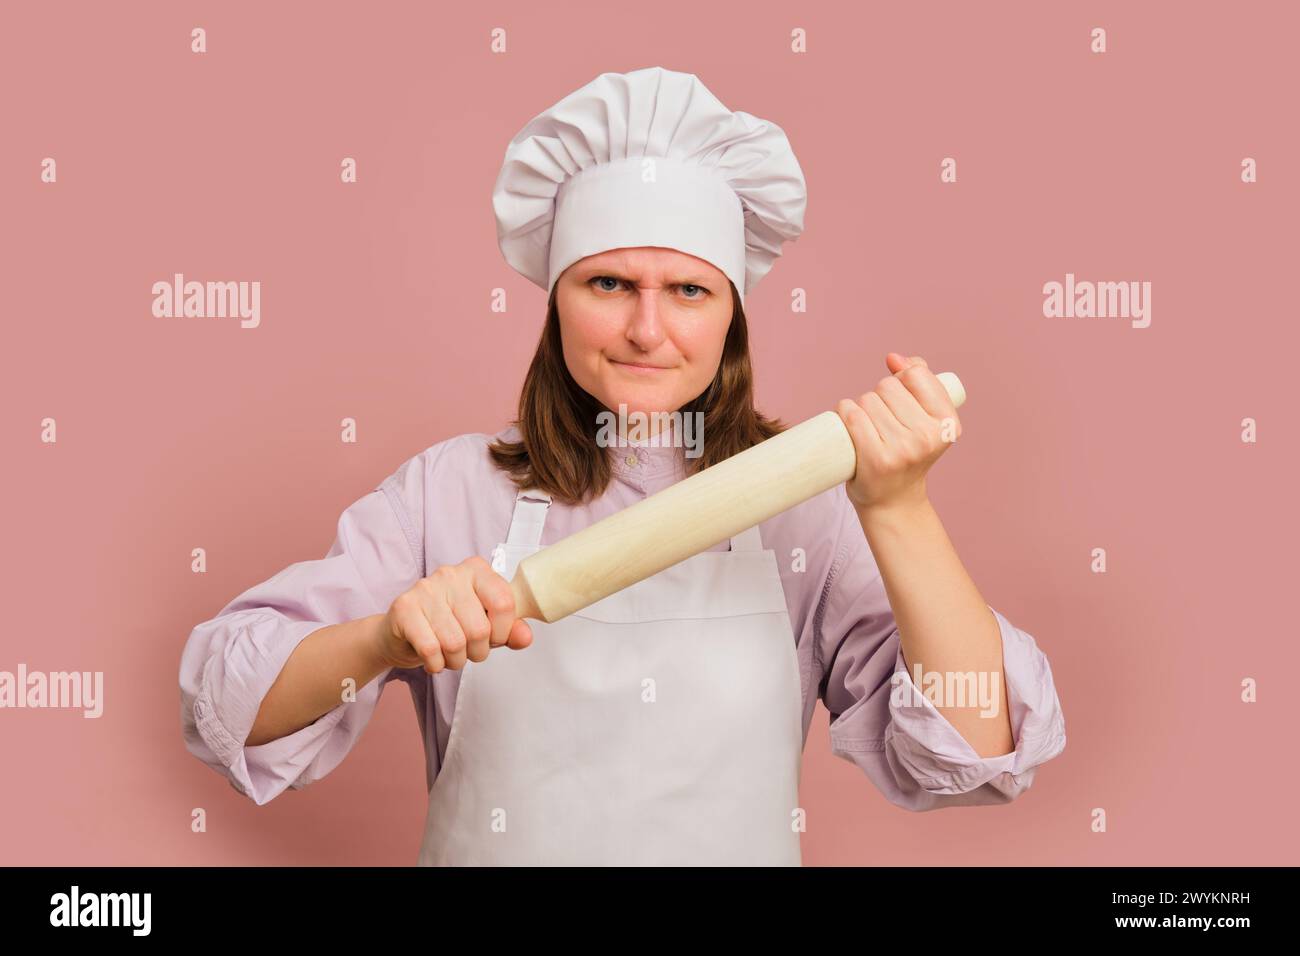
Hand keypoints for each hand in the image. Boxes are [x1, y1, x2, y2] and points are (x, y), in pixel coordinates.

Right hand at [377, 556, 533, 672]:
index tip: (494, 638)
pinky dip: (436, 664)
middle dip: (478, 652)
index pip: (505, 602)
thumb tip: (525, 637)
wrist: (401, 631)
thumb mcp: (485, 624)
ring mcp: (425, 589)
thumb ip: (509, 629)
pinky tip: (433, 658)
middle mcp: (451, 574)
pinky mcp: (404, 609)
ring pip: (455, 642)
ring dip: (456, 660)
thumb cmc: (448, 624)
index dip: (503, 631)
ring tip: (449, 654)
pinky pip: (431, 649)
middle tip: (468, 650)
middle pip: (479, 629)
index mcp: (477, 570)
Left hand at [835, 353, 961, 512]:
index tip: (898, 397)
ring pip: (867, 400)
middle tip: (882, 422)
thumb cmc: (906, 453)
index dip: (902, 379)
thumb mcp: (925, 420)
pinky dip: (844, 413)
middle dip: (879, 396)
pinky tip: (848, 423)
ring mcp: (902, 449)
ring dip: (860, 407)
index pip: (916, 375)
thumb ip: (919, 382)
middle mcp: (928, 437)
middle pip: (887, 386)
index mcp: (947, 424)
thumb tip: (893, 358)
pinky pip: (852, 416)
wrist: (893, 500)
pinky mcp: (876, 459)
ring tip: (868, 429)